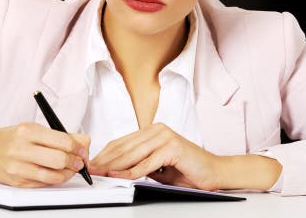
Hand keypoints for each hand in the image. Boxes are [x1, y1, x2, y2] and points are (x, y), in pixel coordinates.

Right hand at [0, 123, 90, 187]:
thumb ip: (60, 135)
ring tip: (70, 169)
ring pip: (53, 176)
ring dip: (67, 174)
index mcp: (28, 131)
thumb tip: (84, 141)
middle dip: (75, 162)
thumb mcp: (34, 129)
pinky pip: (44, 184)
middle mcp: (21, 149)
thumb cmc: (12, 138)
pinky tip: (56, 174)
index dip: (78, 148)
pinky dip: (54, 180)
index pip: (62, 141)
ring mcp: (18, 168)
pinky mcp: (17, 182)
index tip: (83, 150)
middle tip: (79, 162)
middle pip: (59, 160)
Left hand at [86, 122, 221, 190]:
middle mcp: (157, 130)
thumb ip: (139, 163)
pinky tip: (121, 177)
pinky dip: (132, 172)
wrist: (214, 172)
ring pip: (133, 153)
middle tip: (91, 170)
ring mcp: (165, 136)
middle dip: (105, 160)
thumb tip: (115, 170)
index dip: (105, 154)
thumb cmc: (187, 170)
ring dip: (114, 166)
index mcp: (152, 131)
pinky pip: (148, 163)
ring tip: (101, 174)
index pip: (122, 142)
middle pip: (124, 146)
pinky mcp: (173, 147)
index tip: (93, 165)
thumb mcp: (157, 167)